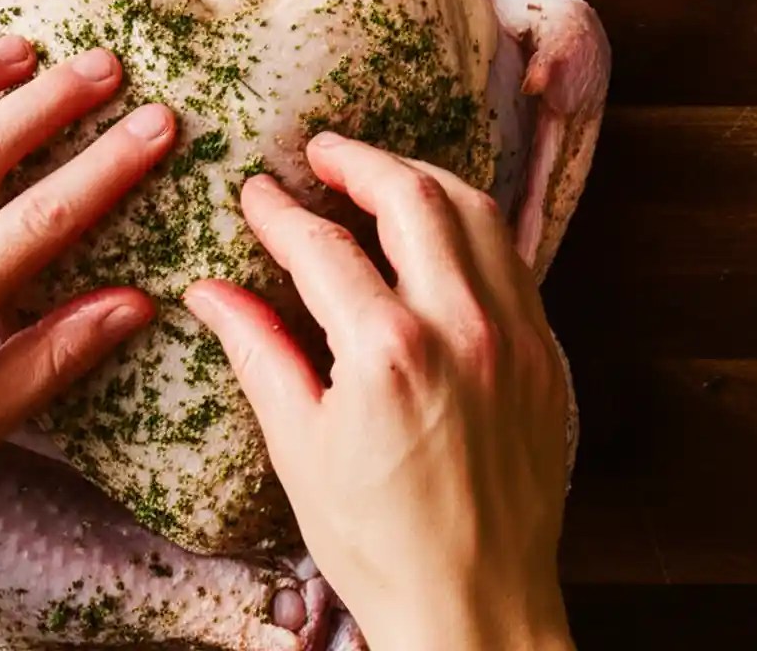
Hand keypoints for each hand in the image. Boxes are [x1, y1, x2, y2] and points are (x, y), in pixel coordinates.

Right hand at [186, 134, 574, 650]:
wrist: (474, 604)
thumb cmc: (377, 542)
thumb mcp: (298, 447)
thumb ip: (258, 351)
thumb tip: (211, 292)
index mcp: (386, 352)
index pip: (322, 246)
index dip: (280, 211)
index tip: (257, 194)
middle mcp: (461, 328)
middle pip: (412, 197)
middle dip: (358, 160)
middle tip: (321, 151)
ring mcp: (515, 337)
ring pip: (476, 214)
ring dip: (423, 179)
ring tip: (381, 174)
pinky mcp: (545, 356)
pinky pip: (512, 258)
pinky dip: (470, 227)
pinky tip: (440, 233)